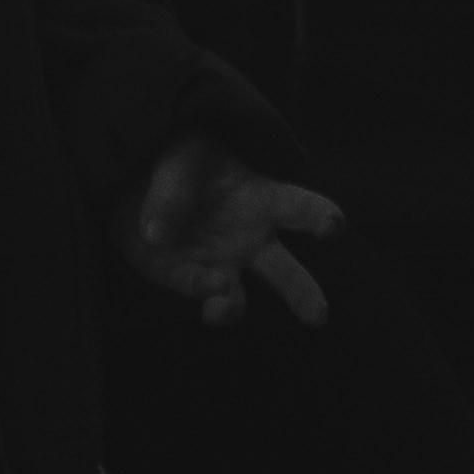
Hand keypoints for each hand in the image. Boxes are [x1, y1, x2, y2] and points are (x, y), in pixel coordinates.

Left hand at [131, 142, 340, 328]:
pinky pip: (197, 292)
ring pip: (236, 300)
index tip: (333, 225)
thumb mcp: (180, 158)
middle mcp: (248, 240)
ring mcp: (221, 264)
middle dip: (302, 294)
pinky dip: (196, 293)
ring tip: (222, 307)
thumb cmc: (180, 162)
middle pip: (283, 272)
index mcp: (259, 198)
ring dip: (229, 308)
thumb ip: (172, 190)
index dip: (319, 216)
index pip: (296, 207)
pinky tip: (201, 294)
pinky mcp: (189, 279)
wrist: (139, 182)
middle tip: (318, 314)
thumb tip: (157, 233)